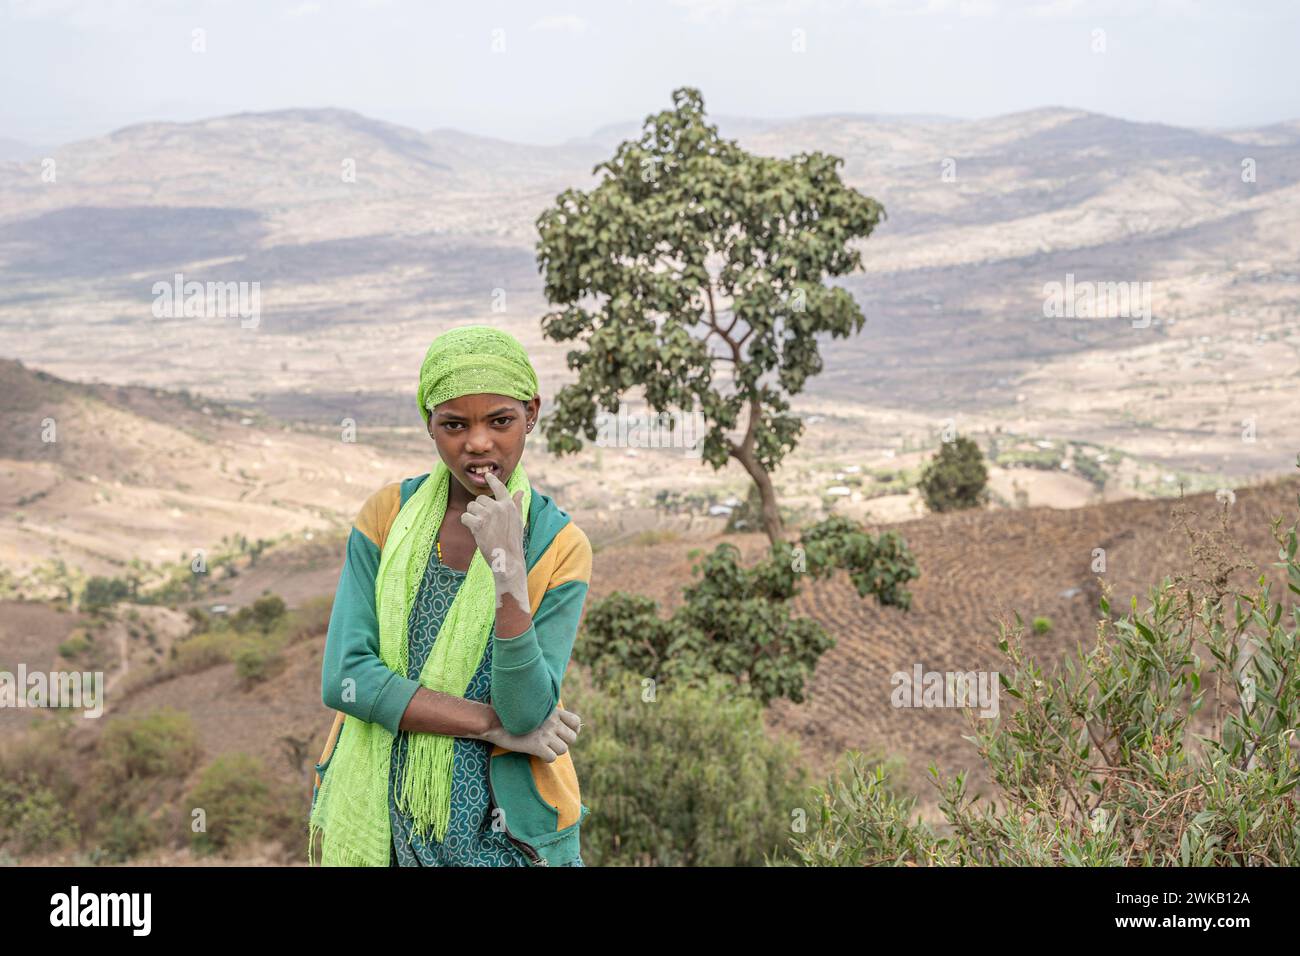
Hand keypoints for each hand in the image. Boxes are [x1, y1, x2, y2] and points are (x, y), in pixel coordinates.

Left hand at [461, 470, 527, 609]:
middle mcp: (499, 507)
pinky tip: (474, 531)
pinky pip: (465, 517)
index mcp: (509, 505)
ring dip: (472, 516)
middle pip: (480, 498)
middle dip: (478, 508)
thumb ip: (517, 504)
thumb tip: (521, 491)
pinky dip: (467, 523)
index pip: (500, 487)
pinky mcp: (478, 524)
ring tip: (481, 528)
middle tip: (484, 522)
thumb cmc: (513, 542)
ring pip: (471, 507)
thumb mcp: (518, 521)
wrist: (507, 559)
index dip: (492, 480)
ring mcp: (488, 515)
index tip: (487, 475)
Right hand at [475, 706, 582, 762]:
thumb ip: (548, 715)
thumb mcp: (535, 709)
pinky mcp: (537, 745)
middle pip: (572, 738)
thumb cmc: (513, 716)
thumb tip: (559, 727)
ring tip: (543, 748)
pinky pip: (552, 758)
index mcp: (553, 711)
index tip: (563, 734)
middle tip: (550, 743)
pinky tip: (538, 754)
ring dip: (554, 751)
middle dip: (563, 742)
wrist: (496, 722)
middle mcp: (552, 721)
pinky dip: (546, 758)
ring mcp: (545, 733)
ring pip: (563, 749)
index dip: (573, 730)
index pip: (576, 722)